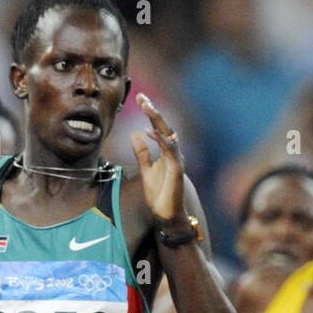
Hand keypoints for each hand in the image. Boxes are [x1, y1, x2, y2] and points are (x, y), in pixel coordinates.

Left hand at [130, 93, 184, 222]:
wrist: (166, 214)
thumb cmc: (159, 193)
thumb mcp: (146, 169)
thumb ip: (142, 152)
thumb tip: (135, 133)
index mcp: (166, 151)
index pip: (158, 127)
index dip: (150, 112)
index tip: (140, 98)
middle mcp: (173, 152)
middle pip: (164, 127)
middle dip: (153, 111)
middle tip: (142, 98)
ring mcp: (176, 160)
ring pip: (168, 135)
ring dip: (157, 120)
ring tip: (147, 107)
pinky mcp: (177, 170)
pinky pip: (170, 151)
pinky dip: (161, 140)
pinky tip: (151, 132)